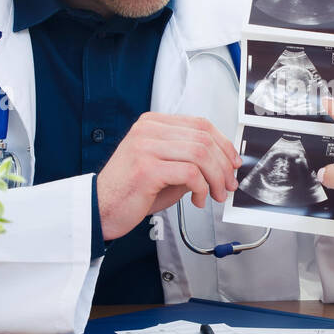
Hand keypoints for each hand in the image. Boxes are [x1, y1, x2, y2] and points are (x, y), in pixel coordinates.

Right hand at [95, 113, 241, 240]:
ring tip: (216, 195)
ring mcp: (145, 147)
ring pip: (200, 154)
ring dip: (216, 178)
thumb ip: (190, 160)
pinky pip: (190, 173)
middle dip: (223, 165)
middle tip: (228, 185)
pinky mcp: (146, 168)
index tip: (233, 163)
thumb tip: (224, 164)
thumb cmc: (131, 191)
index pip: (200, 124)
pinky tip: (198, 200)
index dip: (223, 144)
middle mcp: (148, 130)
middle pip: (204, 138)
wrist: (100, 209)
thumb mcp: (165, 168)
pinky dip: (202, 189)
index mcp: (153, 124)